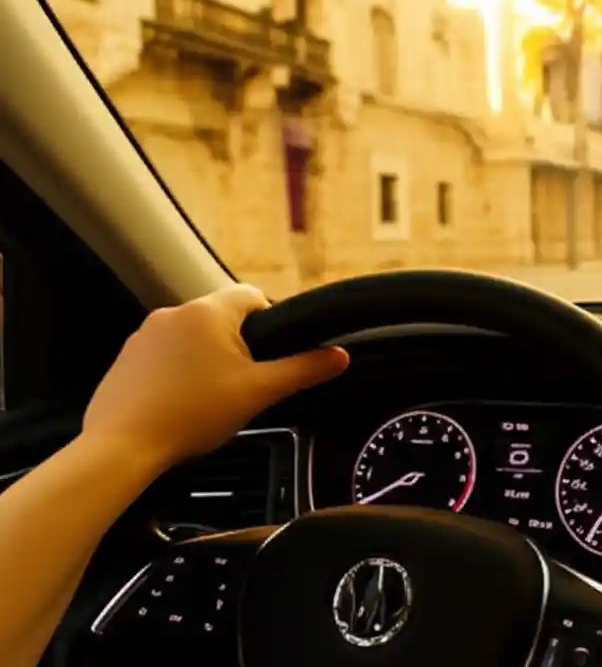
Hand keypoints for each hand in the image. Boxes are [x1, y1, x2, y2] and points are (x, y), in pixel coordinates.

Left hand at [82, 285, 348, 474]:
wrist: (123, 445)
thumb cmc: (192, 415)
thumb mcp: (259, 393)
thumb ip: (303, 370)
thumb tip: (339, 356)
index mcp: (209, 312)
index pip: (253, 295)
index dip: (270, 322)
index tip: (270, 355)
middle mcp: (174, 313)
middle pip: (222, 318)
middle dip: (237, 347)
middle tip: (243, 384)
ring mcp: (145, 334)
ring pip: (193, 337)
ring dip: (206, 359)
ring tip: (210, 399)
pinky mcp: (127, 357)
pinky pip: (165, 355)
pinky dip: (177, 373)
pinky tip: (181, 404)